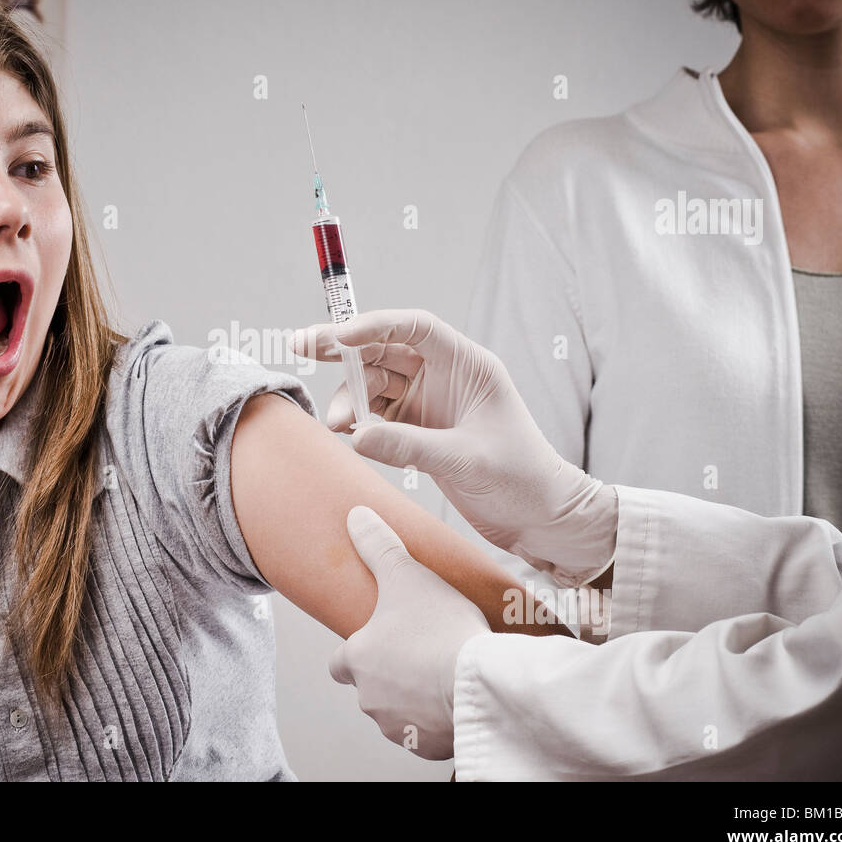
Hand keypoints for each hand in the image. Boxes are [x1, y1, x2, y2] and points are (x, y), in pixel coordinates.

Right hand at [292, 309, 617, 586]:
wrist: (539, 517)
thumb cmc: (522, 478)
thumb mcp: (466, 460)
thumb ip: (410, 445)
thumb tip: (356, 437)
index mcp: (467, 365)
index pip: (414, 328)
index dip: (375, 324)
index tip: (339, 335)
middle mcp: (443, 378)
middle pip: (383, 350)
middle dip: (343, 349)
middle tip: (302, 344)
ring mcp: (428, 405)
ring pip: (373, 386)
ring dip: (350, 400)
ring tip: (338, 424)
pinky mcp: (417, 433)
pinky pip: (376, 418)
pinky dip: (358, 425)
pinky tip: (347, 435)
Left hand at [330, 506, 489, 759]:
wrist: (478, 683)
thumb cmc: (441, 628)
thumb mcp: (407, 574)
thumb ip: (378, 545)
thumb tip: (356, 515)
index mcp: (356, 658)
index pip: (340, 663)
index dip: (359, 652)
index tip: (381, 642)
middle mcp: (368, 697)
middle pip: (370, 688)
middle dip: (390, 676)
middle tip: (421, 654)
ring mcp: (397, 725)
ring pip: (396, 712)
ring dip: (413, 698)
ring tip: (442, 673)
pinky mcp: (427, 746)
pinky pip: (426, 734)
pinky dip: (437, 720)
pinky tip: (456, 696)